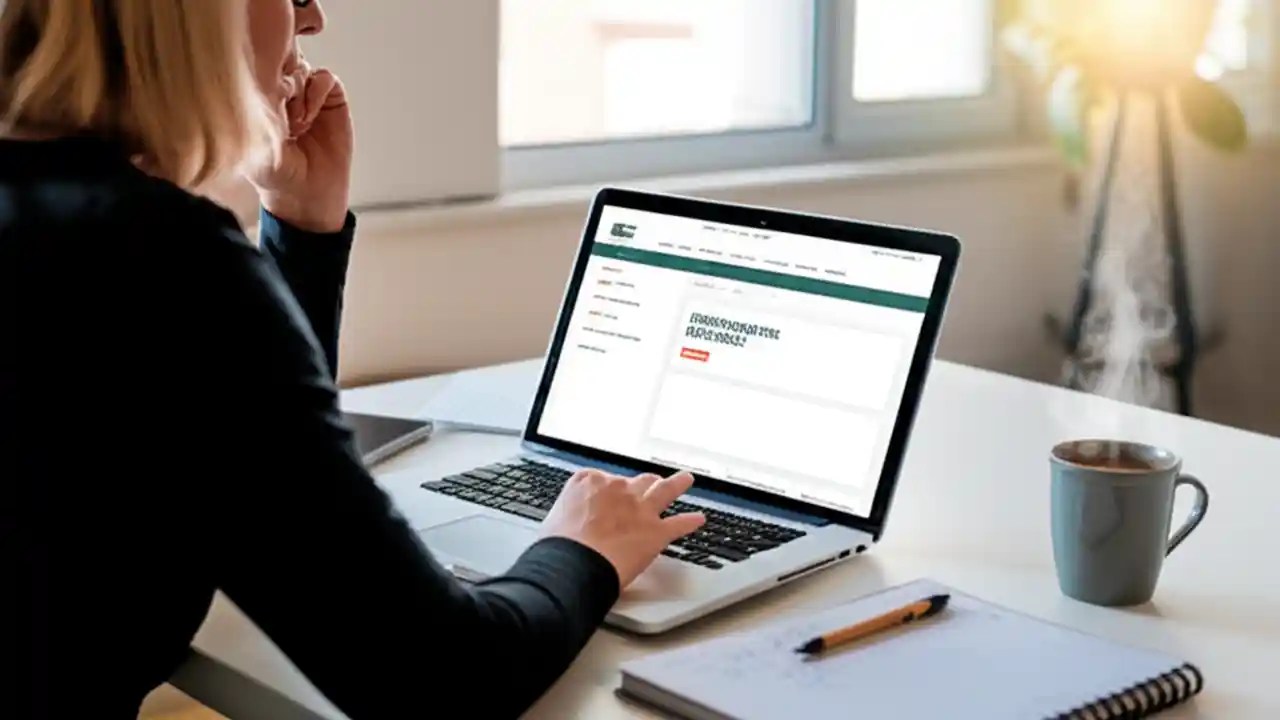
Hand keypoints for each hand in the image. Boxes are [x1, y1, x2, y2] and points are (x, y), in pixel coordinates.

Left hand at [248, 57, 352, 232]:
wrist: (309, 195)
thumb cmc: (275, 174)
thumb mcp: (250, 144)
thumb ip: (247, 115)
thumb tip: (245, 83)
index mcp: (254, 97)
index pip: (253, 64)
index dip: (258, 72)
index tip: (259, 98)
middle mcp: (280, 91)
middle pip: (279, 58)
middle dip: (280, 80)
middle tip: (279, 108)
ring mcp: (306, 94)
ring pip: (302, 65)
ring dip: (299, 90)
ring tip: (296, 122)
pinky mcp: (331, 100)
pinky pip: (326, 77)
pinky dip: (318, 92)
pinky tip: (310, 117)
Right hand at [541, 470, 705, 587]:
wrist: (572, 564)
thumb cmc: (558, 547)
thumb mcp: (554, 519)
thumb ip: (571, 514)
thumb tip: (570, 525)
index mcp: (590, 482)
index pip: (605, 480)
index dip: (608, 492)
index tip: (609, 498)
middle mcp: (618, 490)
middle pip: (637, 481)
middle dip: (644, 484)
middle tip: (649, 484)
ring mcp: (640, 508)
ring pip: (665, 490)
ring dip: (677, 484)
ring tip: (686, 480)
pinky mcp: (655, 531)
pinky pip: (679, 524)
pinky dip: (690, 522)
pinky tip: (698, 519)